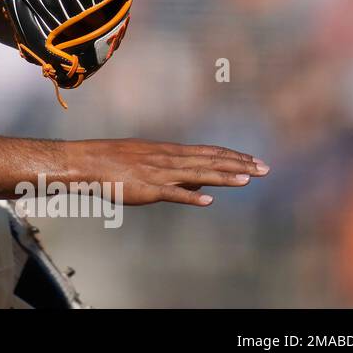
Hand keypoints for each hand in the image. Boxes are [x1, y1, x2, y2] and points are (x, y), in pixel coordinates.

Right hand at [63, 138, 268, 205]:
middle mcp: (169, 159)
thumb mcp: (148, 159)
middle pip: (210, 161)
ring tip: (247, 180)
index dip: (233, 157)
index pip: (209, 152)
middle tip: (264, 169)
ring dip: (223, 177)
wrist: (88, 161)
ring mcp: (159, 173)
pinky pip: (172, 193)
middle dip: (239, 165)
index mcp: (169, 151)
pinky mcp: (147, 188)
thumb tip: (201, 183)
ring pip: (197, 174)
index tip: (254, 160)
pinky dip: (190, 196)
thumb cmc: (115, 161)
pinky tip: (208, 201)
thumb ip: (176, 171)